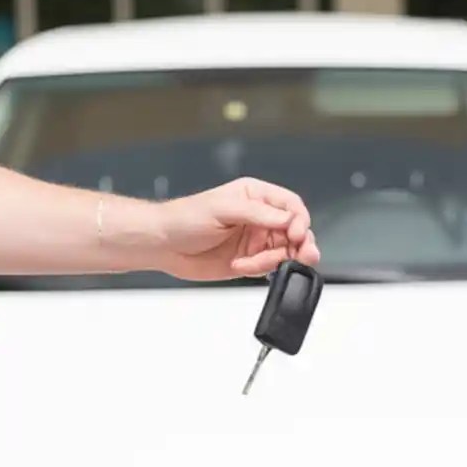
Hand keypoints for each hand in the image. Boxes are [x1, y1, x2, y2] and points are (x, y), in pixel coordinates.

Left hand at [153, 177, 320, 280]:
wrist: (161, 245)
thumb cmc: (185, 218)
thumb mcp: (224, 208)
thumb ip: (259, 214)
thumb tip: (289, 219)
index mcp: (256, 196)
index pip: (291, 206)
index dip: (298, 220)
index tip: (296, 234)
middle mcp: (260, 218)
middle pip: (295, 231)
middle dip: (301, 244)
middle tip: (304, 256)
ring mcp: (256, 240)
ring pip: (285, 251)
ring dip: (278, 260)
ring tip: (258, 263)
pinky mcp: (249, 261)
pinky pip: (268, 267)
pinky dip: (260, 269)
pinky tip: (240, 266)